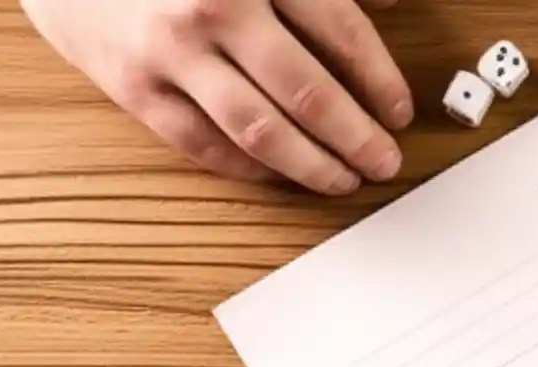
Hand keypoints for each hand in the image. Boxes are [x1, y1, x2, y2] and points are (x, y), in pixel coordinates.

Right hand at [21, 0, 411, 193]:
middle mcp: (215, 10)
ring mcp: (172, 53)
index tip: (400, 113)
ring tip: (343, 179)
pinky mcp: (137, 89)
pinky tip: (284, 174)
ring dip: (313, 165)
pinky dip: (254, 169)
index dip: (381, 83)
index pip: (342, 35)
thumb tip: (392, 6)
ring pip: (261, 131)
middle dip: (358, 138)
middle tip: (384, 161)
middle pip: (309, 92)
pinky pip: (209, 146)